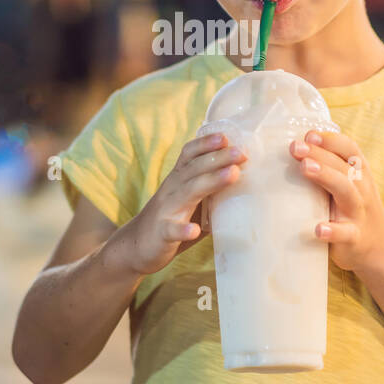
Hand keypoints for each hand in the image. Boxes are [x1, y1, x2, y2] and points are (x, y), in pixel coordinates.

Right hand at [124, 132, 245, 275]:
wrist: (136, 247)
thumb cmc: (170, 221)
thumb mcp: (188, 200)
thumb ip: (212, 192)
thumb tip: (248, 186)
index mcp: (178, 180)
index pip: (189, 154)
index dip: (206, 143)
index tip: (226, 137)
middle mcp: (171, 190)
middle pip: (194, 169)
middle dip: (218, 158)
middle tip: (241, 152)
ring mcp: (165, 211)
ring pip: (187, 193)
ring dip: (211, 182)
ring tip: (232, 174)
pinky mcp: (162, 234)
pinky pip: (171, 230)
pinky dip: (183, 230)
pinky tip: (194, 230)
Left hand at [290, 130, 383, 272]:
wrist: (379, 245)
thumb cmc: (352, 207)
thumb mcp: (347, 183)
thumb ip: (327, 167)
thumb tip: (292, 149)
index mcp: (358, 173)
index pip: (349, 149)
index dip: (331, 140)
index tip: (309, 134)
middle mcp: (361, 189)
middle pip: (343, 166)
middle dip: (320, 154)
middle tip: (296, 147)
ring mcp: (358, 213)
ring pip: (346, 191)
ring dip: (326, 176)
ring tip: (305, 167)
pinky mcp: (354, 237)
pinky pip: (345, 233)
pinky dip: (332, 231)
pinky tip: (318, 229)